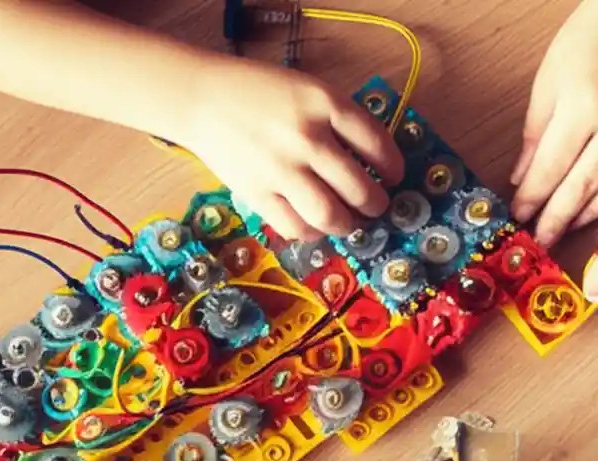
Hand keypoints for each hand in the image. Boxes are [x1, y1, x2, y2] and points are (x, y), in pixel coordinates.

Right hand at [183, 59, 403, 240]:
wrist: (203, 98)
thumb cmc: (261, 92)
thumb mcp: (309, 90)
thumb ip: (339, 120)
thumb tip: (375, 162)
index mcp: (324, 104)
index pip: (377, 144)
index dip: (394, 167)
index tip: (395, 177)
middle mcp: (307, 138)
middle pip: (360, 188)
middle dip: (376, 204)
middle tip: (375, 205)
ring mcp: (281, 169)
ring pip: (331, 215)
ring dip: (348, 225)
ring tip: (349, 221)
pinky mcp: (257, 193)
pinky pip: (295, 227)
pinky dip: (312, 232)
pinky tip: (315, 224)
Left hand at [510, 0, 597, 246]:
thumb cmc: (592, 36)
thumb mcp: (548, 79)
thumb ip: (536, 132)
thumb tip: (522, 178)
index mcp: (584, 105)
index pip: (552, 168)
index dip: (533, 198)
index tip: (518, 217)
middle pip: (584, 187)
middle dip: (557, 219)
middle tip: (540, 241)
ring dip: (589, 216)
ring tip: (567, 229)